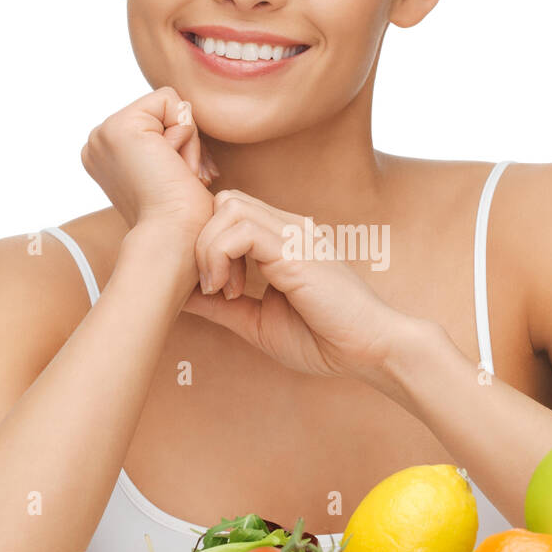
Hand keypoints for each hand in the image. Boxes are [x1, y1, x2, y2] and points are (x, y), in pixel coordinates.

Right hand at [81, 86, 217, 237]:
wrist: (174, 237)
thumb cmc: (183, 218)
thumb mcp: (168, 173)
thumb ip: (165, 145)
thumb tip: (183, 115)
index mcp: (106, 154)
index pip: (157, 120)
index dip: (181, 146)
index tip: (180, 179)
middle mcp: (97, 141)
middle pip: (163, 110)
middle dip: (185, 143)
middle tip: (179, 180)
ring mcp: (103, 133)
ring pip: (169, 107)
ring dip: (186, 143)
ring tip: (175, 176)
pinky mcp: (120, 126)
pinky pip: (172, 102)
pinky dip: (186, 135)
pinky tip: (172, 166)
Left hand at [181, 189, 419, 383]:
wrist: (371, 350)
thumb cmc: (324, 340)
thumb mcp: (257, 321)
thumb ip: (221, 305)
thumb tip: (179, 296)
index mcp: (284, 240)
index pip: (230, 212)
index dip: (208, 242)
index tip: (211, 288)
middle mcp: (289, 227)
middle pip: (223, 201)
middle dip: (203, 240)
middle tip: (215, 289)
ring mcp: (294, 232)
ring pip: (227, 206)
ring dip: (209, 249)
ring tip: (222, 291)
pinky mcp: (296, 247)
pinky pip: (240, 228)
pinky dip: (221, 256)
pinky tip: (229, 291)